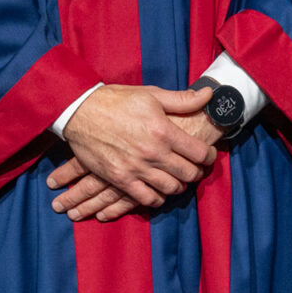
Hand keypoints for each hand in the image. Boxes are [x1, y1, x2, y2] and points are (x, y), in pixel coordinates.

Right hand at [49, 84, 216, 220]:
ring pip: (170, 188)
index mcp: (164, 131)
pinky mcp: (119, 178)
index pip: (199, 152)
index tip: (209, 155)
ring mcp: (136, 168)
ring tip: (179, 179)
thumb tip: (208, 94)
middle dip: (197, 172)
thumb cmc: (119, 101)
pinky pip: (145, 198)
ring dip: (179, 185)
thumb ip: (183, 100)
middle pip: (188, 173)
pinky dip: (157, 198)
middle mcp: (153, 153)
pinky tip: (159, 191)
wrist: (82, 111)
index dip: (209, 156)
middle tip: (197, 169)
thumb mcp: (153, 94)